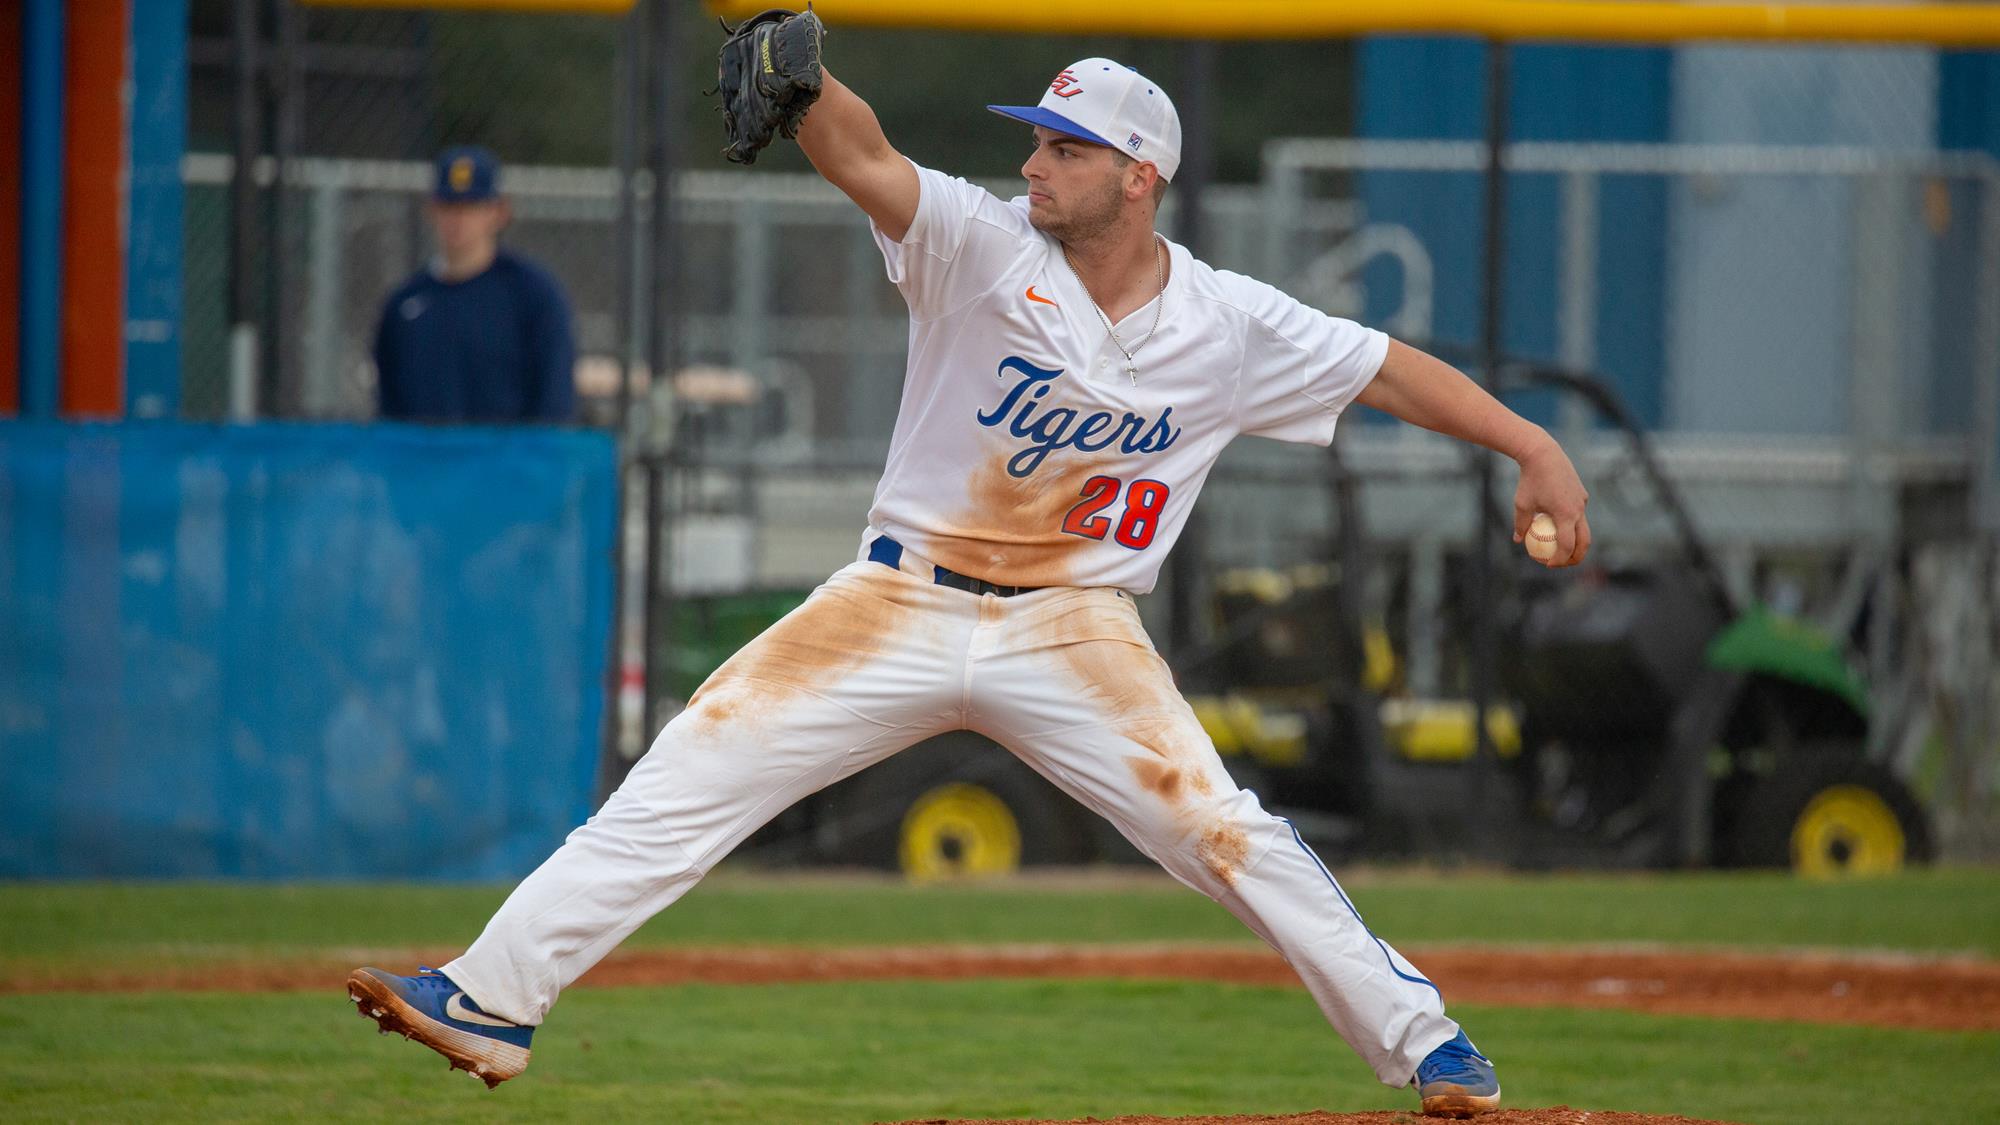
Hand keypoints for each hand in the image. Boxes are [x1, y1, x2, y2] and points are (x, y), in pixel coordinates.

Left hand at [1511, 434, 1590, 566]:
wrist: (1543, 453)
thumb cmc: (1529, 480)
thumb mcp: (1521, 504)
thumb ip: (1521, 524)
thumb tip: (1518, 541)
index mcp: (1566, 515)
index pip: (1567, 546)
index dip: (1560, 559)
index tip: (1549, 565)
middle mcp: (1578, 509)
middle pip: (1584, 541)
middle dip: (1576, 557)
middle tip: (1563, 563)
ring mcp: (1582, 501)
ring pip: (1584, 527)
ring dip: (1575, 540)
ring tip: (1561, 547)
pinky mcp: (1582, 493)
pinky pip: (1579, 513)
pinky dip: (1571, 523)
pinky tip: (1557, 522)